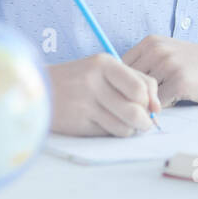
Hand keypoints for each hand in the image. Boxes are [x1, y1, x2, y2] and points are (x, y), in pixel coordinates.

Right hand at [46, 53, 160, 136]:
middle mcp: (94, 82)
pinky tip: (106, 125)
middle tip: (144, 123)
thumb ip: (135, 81)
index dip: (151, 101)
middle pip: (135, 111)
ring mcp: (83, 103)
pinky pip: (107, 134)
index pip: (141, 87)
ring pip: (123, 127)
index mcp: (104, 64)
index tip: (151, 107)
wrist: (41, 88)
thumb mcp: (106, 69)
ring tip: (125, 124)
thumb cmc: (81, 78)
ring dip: (130, 130)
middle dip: (145, 121)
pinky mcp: (77, 123)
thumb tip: (156, 108)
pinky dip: (112, 133)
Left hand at [123, 36, 197, 106]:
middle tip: (144, 106)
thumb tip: (118, 89)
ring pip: (142, 95)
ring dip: (149, 105)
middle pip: (127, 84)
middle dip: (133, 98)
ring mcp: (168, 65)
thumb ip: (147, 66)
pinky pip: (159, 104)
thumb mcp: (171, 54)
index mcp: (151, 42)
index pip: (119, 69)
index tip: (132, 95)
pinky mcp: (180, 82)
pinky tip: (176, 103)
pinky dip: (164, 109)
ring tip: (162, 104)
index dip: (122, 85)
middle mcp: (157, 51)